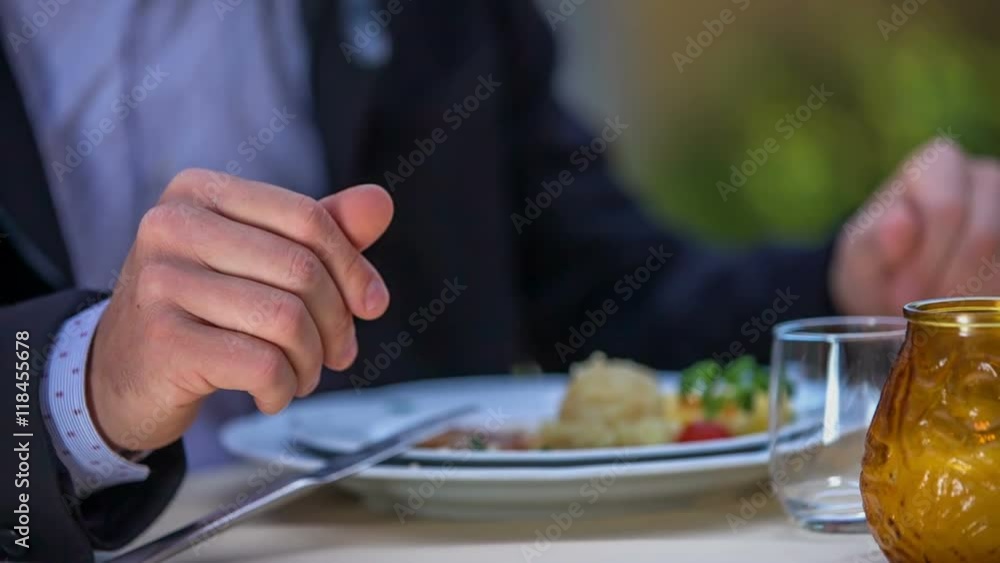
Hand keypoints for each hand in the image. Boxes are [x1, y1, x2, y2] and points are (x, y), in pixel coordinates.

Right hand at [88, 169, 393, 450]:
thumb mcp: (257, 259)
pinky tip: (272, 394)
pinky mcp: (162, 341)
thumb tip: (379, 203)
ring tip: (303, 375)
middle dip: (337, 323)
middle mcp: (173, 226)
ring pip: (286, 320)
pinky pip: (261, 365)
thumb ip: (320, 231)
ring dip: (311, 361)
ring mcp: (161, 282)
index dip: (354, 267)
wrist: (121, 371)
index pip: (307, 219)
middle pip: (302, 270)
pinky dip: (283, 388)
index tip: (371, 305)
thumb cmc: (202, 307)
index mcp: (200, 192)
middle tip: (338, 354)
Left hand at [831, 138, 999, 314]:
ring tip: (937, 321)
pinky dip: (988, 305)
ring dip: (971, 300)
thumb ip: (872, 243)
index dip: (926, 260)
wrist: (894, 284)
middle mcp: (984, 178)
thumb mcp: (858, 256)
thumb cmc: (876, 261)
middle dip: (948, 285)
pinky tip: (961, 318)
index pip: (946, 207)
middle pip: (984, 236)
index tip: (901, 297)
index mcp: (938, 164)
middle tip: (920, 317)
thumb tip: (901, 221)